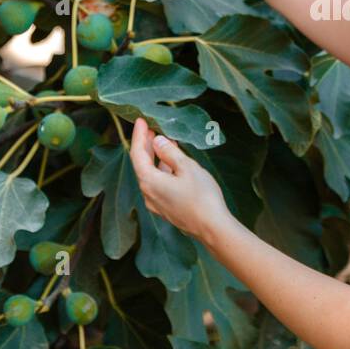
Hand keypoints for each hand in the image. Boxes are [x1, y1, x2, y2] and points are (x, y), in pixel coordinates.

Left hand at [129, 118, 232, 243]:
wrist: (212, 228)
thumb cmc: (202, 196)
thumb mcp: (187, 167)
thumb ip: (169, 152)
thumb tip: (158, 141)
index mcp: (149, 181)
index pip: (137, 153)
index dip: (138, 135)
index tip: (140, 120)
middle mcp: (148, 194)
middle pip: (142, 165)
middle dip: (147, 146)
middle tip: (152, 129)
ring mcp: (157, 204)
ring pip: (152, 175)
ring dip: (157, 158)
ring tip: (166, 143)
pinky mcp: (167, 209)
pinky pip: (159, 185)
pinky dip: (163, 171)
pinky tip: (174, 164)